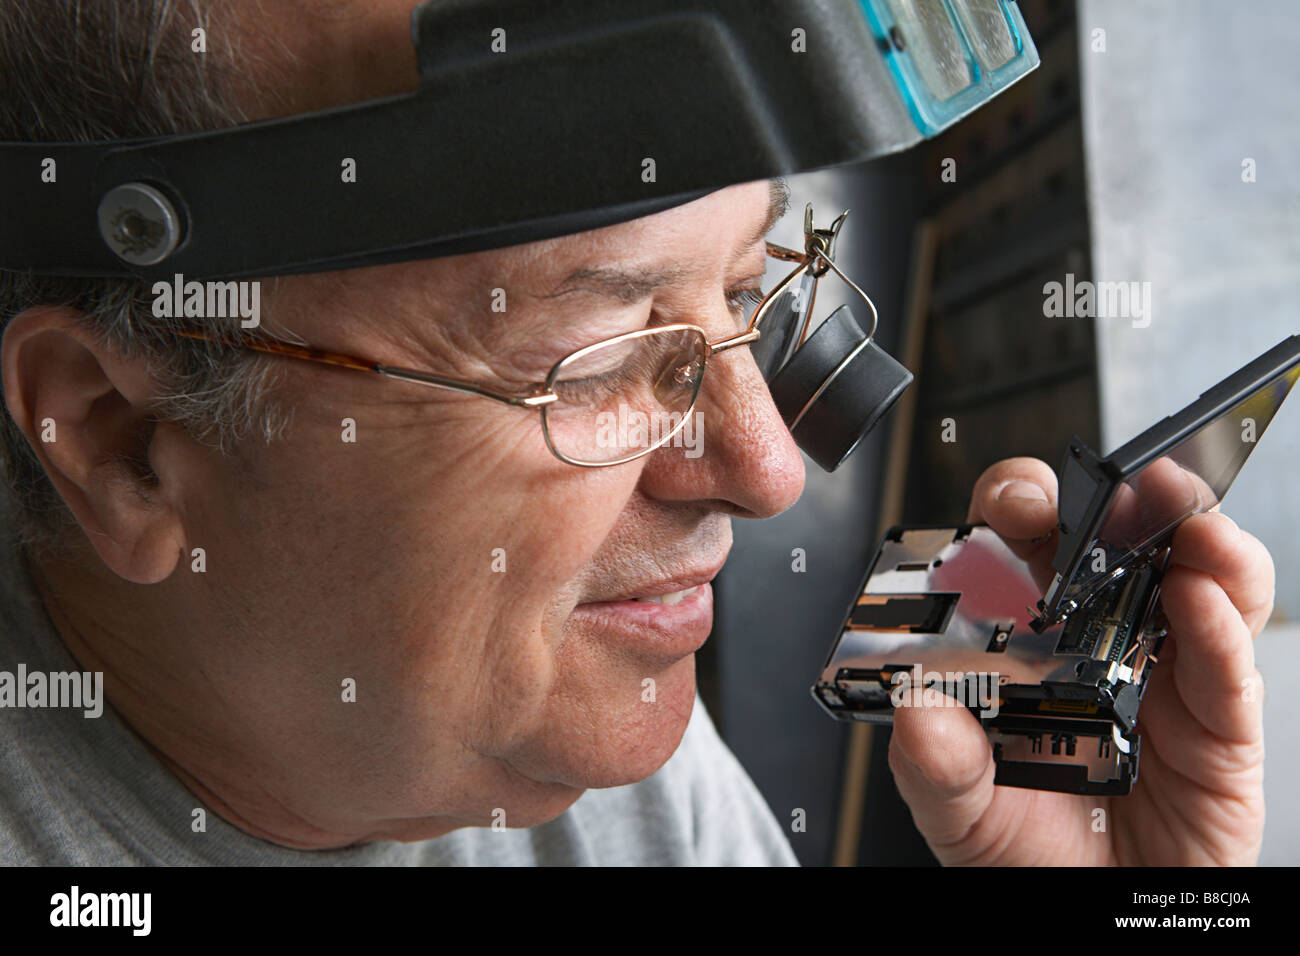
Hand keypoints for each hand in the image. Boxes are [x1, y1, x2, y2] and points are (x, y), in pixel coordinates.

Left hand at [888, 457, 1269, 864]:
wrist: (1090, 917)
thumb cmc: (1018, 849)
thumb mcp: (955, 808)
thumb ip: (933, 764)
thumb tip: (918, 709)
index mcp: (1023, 636)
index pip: (1020, 544)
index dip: (1021, 508)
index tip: (1018, 505)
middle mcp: (1096, 640)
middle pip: (1116, 543)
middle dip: (1122, 500)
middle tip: (1117, 489)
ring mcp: (1163, 674)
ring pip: (1197, 584)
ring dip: (1196, 542)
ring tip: (1185, 526)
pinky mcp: (1220, 725)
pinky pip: (1228, 668)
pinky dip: (1222, 628)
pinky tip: (1204, 605)